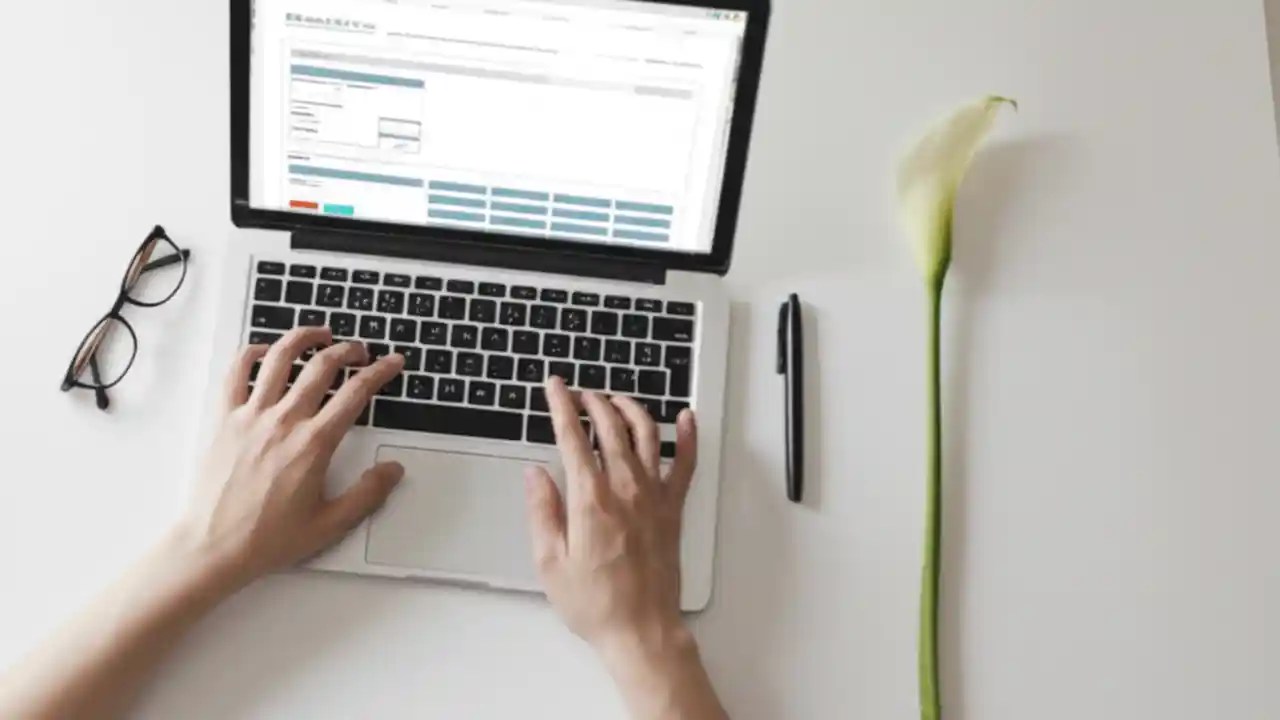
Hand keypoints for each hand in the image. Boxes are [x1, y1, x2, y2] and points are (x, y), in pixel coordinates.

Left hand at [181, 326, 406, 588]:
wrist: (213, 547)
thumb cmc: (267, 539)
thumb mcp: (331, 524)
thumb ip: (368, 494)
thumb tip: (392, 470)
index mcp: (314, 444)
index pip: (356, 393)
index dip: (380, 372)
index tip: (392, 363)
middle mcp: (283, 421)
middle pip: (322, 366)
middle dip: (348, 350)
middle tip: (360, 350)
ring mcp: (250, 416)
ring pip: (279, 358)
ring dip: (303, 337)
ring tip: (320, 332)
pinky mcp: (224, 419)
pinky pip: (236, 373)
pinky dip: (251, 353)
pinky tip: (263, 351)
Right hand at [524, 377, 696, 652]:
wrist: (642, 630)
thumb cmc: (596, 604)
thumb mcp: (550, 562)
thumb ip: (542, 511)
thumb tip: (534, 474)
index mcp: (590, 500)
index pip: (572, 437)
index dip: (561, 406)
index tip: (555, 387)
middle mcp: (625, 489)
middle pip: (610, 427)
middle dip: (592, 402)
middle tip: (580, 393)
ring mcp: (654, 497)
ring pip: (647, 435)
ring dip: (630, 409)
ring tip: (616, 399)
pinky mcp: (673, 510)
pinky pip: (687, 464)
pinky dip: (688, 437)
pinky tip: (686, 418)